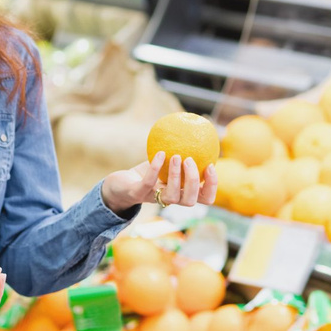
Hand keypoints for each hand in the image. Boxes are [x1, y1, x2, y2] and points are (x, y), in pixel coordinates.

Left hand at [101, 151, 217, 214]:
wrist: (118, 185)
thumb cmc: (146, 173)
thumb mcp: (166, 163)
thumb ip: (181, 153)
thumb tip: (197, 129)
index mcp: (181, 193)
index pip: (204, 198)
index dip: (212, 186)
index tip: (210, 166)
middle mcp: (170, 199)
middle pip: (190, 200)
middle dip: (194, 181)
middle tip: (190, 160)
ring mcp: (153, 198)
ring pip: (172, 197)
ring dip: (176, 176)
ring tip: (176, 156)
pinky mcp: (137, 194)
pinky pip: (148, 183)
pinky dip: (155, 168)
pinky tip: (160, 153)